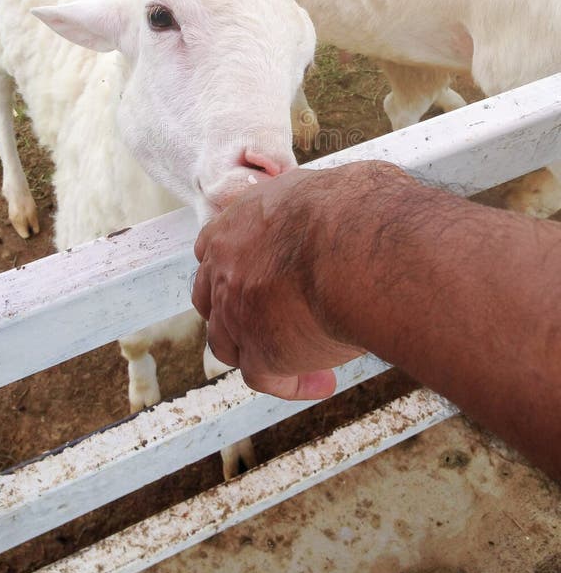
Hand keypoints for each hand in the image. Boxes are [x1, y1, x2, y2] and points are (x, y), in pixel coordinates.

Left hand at [193, 162, 408, 398]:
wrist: (358, 244)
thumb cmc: (359, 209)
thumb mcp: (328, 189)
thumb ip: (320, 207)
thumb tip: (352, 207)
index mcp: (241, 221)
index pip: (216, 248)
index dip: (236, 267)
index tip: (262, 278)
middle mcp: (227, 265)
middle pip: (213, 299)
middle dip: (237, 314)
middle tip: (273, 323)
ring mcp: (236, 311)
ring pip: (229, 343)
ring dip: (259, 352)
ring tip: (303, 359)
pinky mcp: (260, 351)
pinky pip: (265, 378)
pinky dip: (291, 383)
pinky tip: (323, 382)